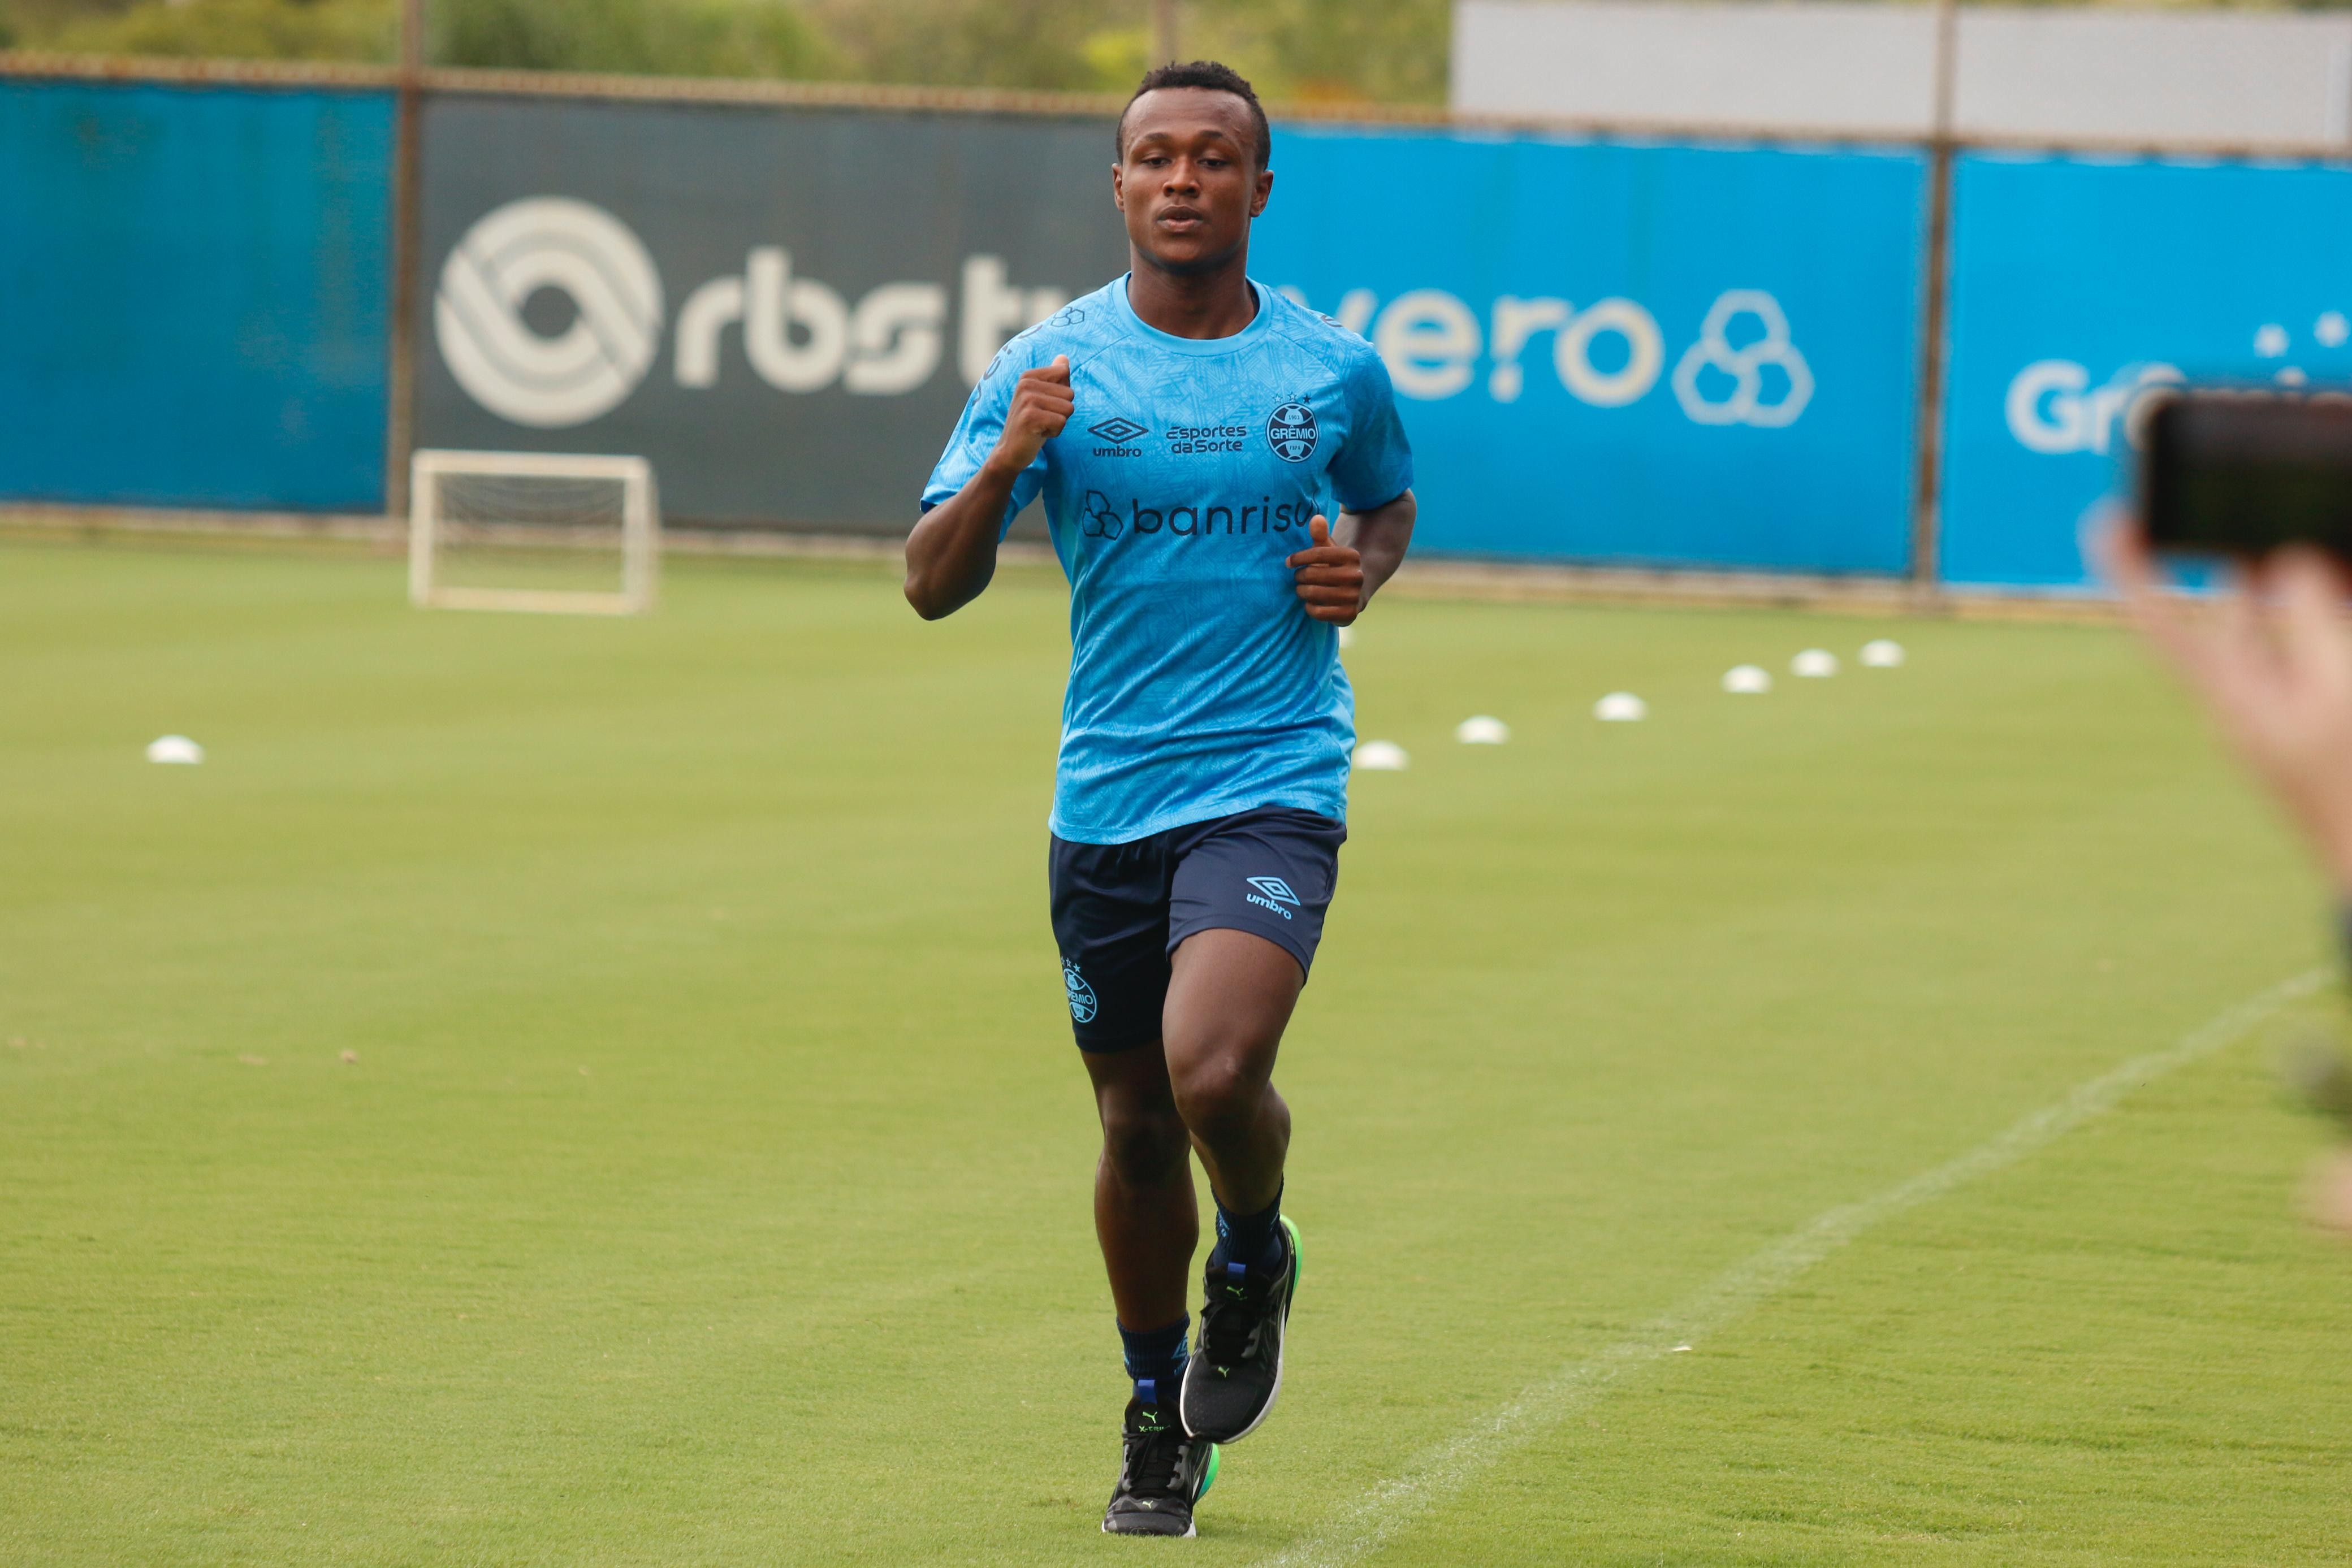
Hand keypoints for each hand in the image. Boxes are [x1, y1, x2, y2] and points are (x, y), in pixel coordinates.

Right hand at [987, 355, 1071, 473]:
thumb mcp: (1041, 397)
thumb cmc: (1031, 423)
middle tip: (1042, 419)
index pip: (1064, 373)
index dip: (1061, 395)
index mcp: (1028, 376)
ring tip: (1041, 426)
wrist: (1010, 451)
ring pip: (1068, 408)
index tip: (1044, 405)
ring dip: (1058, 423)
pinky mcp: (1030, 417)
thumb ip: (1054, 377)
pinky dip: (1054, 433)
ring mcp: (1027, 400)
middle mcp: (1026, 384)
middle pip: (1070, 393)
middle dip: (1061, 411)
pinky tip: (1039, 434)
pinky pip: (1061, 422)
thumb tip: (1064, 358)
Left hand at [1288, 514, 1364, 625]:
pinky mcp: (1350, 614)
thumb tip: (1316, 518)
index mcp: (1352, 556)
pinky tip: (1309, 603)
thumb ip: (1320, 534)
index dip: (1299, 558)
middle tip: (1297, 578)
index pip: (1318, 554)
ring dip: (1302, 592)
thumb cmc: (1334, 566)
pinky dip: (1310, 608)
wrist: (1354, 592)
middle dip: (1299, 577)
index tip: (1288, 562)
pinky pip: (1319, 612)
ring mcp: (1354, 596)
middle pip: (1312, 574)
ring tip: (1301, 589)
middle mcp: (1356, 575)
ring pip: (1314, 593)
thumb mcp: (1328, 549)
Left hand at [2097, 512, 2351, 890]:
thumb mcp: (2336, 696)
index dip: (2131, 570)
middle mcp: (2247, 697)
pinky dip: (2325, 616)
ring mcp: (2287, 706)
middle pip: (2230, 617)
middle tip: (2227, 511)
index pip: (2162, 621)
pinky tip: (2334, 580)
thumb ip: (2312, 624)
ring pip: (2282, 627)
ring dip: (2293, 584)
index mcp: (2229, 697)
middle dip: (2238, 565)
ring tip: (2294, 533)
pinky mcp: (2322, 711)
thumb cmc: (2349, 788)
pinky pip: (2317, 651)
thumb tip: (2287, 562)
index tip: (2106, 518)